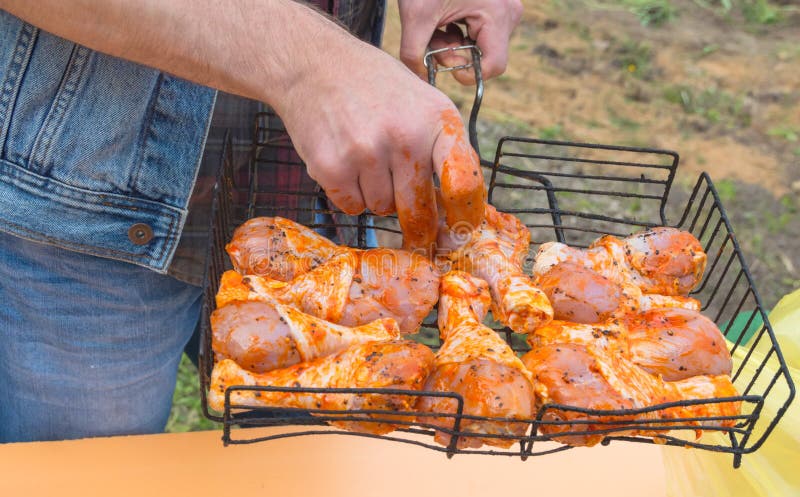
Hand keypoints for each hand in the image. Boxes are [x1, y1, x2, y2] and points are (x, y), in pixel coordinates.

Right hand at [278, 38, 483, 254]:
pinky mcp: (331, 167)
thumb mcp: (425, 103)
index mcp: (436, 120)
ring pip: (382, 209)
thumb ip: (444, 149)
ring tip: (367, 161)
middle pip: (419, 210)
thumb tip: (461, 206)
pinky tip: (347, 164)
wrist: (316, 65)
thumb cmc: (378, 88)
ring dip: (378, 197)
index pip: (461, 183)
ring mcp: (366, 153)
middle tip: (417, 233)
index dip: (464, 215)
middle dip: (419, 225)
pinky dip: (351, 195)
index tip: (460, 232)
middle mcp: (405, 137)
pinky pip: (352, 207)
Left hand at [398, 0, 522, 83]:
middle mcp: (508, 13)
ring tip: (436, 27)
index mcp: (497, 14)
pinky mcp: (496, 8)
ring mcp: (504, 10)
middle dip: (455, 54)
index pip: (494, 65)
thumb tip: (419, 80)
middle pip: (484, 56)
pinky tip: (445, 20)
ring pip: (480, 46)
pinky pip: (479, 34)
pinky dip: (458, 33)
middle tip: (433, 42)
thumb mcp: (415, 15)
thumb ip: (414, 53)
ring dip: (453, 44)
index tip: (447, 70)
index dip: (469, 74)